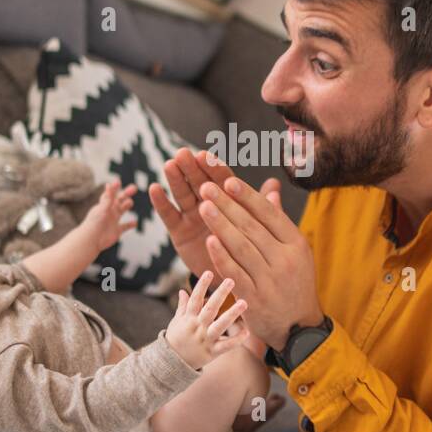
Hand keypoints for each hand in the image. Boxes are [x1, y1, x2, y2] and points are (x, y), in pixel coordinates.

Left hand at [83, 180, 136, 251]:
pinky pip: (125, 226)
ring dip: (126, 206)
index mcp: (105, 205)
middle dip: (126, 193)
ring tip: (129, 203)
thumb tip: (109, 184)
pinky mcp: (117, 231)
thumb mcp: (102, 209)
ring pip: (122, 211)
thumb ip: (107, 198)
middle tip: (134, 188)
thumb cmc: (94, 224)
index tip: (119, 181)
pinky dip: (130, 224)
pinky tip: (135, 222)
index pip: (111, 194)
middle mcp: (109, 212)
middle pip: (119, 200)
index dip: (114, 187)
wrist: (91, 240)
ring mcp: (113, 221)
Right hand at [149, 148, 282, 276]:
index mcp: (228, 199)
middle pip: (199, 182)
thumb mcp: (258, 228)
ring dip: (175, 179)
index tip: (206, 155)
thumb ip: (263, 207)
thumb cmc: (248, 248)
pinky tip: (154, 189)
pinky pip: (169, 216)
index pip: (221, 180)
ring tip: (169, 165)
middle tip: (183, 154)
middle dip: (191, 168)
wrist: (236, 278)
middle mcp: (208, 204)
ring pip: (183, 194)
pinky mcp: (179, 232)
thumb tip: (276, 184)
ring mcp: (192, 217)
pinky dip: (161, 202)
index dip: (213, 168)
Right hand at [166, 270, 248, 369]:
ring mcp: (206, 339)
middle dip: (220, 294)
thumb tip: (183, 290)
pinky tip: (247, 331)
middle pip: (210, 309)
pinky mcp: (212, 352)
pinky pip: (226, 346)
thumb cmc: (176, 339)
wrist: (172, 363)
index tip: (209, 272)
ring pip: (220, 326)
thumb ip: (182, 306)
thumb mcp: (176, 321)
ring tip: (244, 302)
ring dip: (232, 314)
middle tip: (231, 280)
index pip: (195, 298)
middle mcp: (198, 327)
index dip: (201, 285)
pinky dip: (237, 340)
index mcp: (188, 318)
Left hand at [196, 175, 321, 351]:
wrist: (298, 328)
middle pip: (252, 227)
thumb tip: (271, 189)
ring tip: (203, 206)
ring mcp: (269, 280)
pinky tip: (208, 240)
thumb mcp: (296, 252)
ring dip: (220, 225)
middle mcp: (285, 260)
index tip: (228, 180)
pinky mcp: (254, 298)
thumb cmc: (294, 282)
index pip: (270, 215)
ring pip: (241, 247)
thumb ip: (279, 222)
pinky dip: (221, 256)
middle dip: (227, 205)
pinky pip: (235, 273)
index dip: (247, 197)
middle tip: (206, 188)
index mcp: (296, 244)